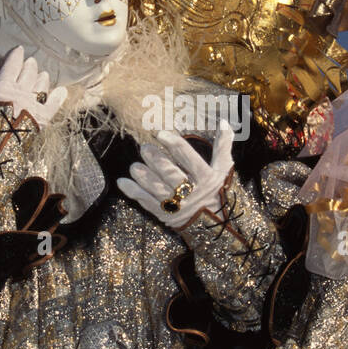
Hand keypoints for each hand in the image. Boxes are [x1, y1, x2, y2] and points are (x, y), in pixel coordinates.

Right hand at [0, 46, 67, 128]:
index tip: (19, 49)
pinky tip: (62, 91)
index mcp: (2, 88)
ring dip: (42, 78)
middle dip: (30, 66)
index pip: (11, 66)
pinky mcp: (44, 117)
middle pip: (29, 72)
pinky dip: (58, 96)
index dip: (15, 56)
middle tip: (31, 63)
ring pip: (42, 84)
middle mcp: (20, 92)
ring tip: (43, 74)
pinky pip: (54, 103)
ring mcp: (34, 103)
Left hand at [116, 121, 234, 228]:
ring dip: (144, 178)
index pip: (190, 159)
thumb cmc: (217, 191)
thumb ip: (223, 146)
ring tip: (134, 166)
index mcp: (206, 178)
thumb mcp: (223, 170)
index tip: (161, 134)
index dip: (175, 145)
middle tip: (144, 148)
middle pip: (172, 175)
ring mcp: (178, 205)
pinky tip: (122, 182)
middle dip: (157, 161)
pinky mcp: (165, 215)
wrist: (214, 226)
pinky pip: (147, 203)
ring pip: (158, 190)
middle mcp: (192, 192)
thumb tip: (224, 122)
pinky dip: (134, 192)